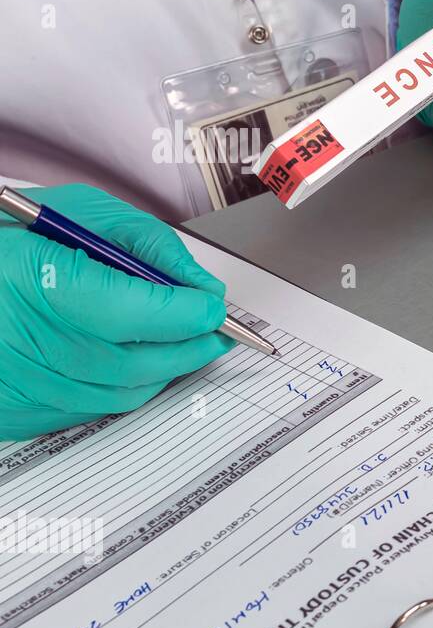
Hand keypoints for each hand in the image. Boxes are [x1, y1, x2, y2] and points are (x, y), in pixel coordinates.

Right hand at [0, 184, 232, 439]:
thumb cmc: (4, 238)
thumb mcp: (74, 214)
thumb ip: (147, 246)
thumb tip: (202, 289)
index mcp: (34, 280)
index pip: (136, 312)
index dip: (188, 314)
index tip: (214, 308)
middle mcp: (20, 341)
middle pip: (134, 362)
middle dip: (189, 348)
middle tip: (216, 332)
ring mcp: (15, 385)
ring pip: (118, 393)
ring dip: (163, 371)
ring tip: (183, 345)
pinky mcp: (11, 413)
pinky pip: (87, 410)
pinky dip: (122, 388)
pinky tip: (133, 363)